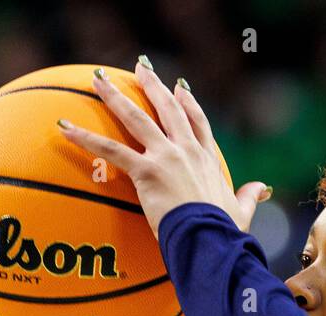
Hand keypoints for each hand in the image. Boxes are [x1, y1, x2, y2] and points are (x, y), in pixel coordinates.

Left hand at [57, 58, 271, 236]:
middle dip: (153, 85)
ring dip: (115, 96)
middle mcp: (187, 150)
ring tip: (97, 80)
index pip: (197, 123)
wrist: (210, 240)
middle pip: (168, 108)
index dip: (188, 104)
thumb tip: (261, 189)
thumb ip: (248, 197)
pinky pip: (109, 149)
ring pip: (137, 118)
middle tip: (140, 66)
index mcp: (208, 159)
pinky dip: (85, 138)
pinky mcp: (146, 171)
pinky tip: (64, 128)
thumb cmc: (224, 232)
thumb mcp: (240, 211)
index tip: (180, 87)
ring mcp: (166, 156)